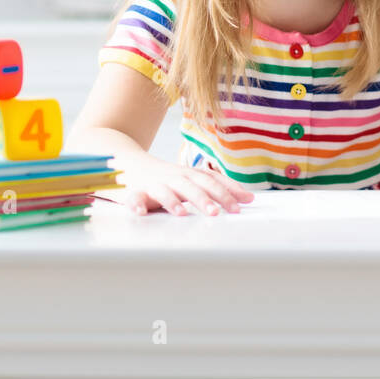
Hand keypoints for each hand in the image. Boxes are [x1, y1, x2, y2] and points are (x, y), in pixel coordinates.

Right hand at [94, 152, 254, 216]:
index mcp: (190, 175)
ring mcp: (155, 184)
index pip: (212, 180)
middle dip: (204, 198)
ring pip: (165, 191)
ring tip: (182, 214)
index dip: (227, 191)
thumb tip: (249, 198)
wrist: (130, 164)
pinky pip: (134, 197)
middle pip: (192, 185)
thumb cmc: (169, 178)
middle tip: (217, 213)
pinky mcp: (135, 192)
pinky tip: (140, 212)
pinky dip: (136, 203)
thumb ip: (220, 189)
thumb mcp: (194, 181)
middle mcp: (175, 177)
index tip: (243, 203)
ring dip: (172, 202)